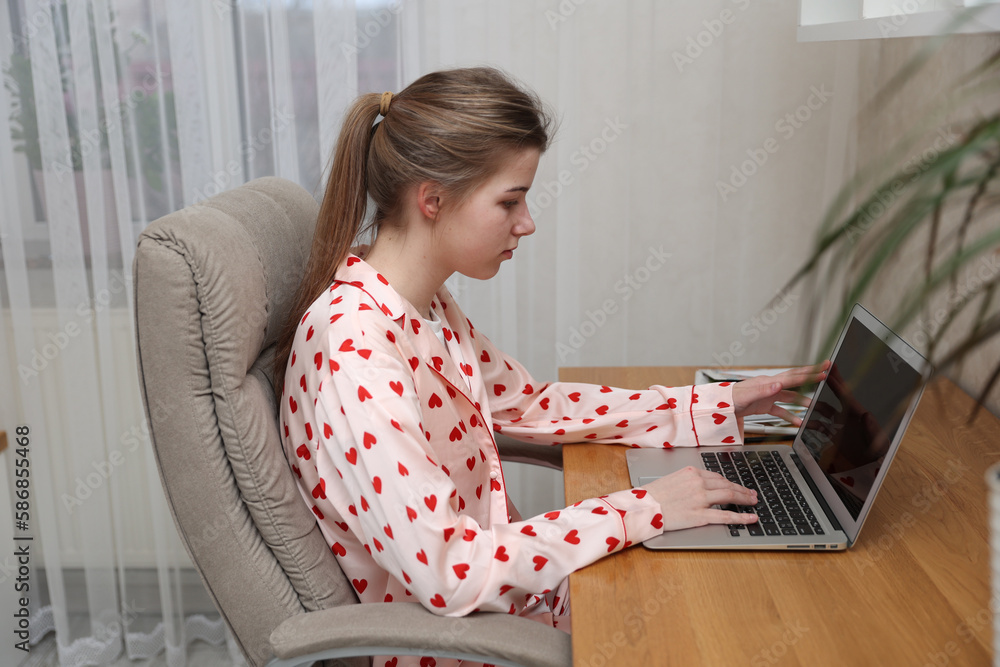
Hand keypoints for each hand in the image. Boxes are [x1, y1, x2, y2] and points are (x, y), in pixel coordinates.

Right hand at [641, 466, 757, 531]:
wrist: (643, 506)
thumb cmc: (652, 495)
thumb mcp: (672, 479)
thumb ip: (688, 481)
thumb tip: (699, 486)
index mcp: (691, 472)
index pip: (717, 476)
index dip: (730, 482)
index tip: (736, 486)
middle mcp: (698, 483)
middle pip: (726, 484)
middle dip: (742, 489)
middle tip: (751, 494)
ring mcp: (701, 499)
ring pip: (729, 496)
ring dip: (744, 498)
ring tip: (753, 502)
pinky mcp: (700, 515)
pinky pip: (725, 515)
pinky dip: (741, 517)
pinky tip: (751, 518)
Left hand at [730, 361, 830, 434]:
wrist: (720, 406)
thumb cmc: (731, 398)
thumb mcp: (748, 395)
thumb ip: (764, 390)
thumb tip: (779, 385)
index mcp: (768, 382)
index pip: (792, 377)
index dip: (808, 375)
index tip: (822, 371)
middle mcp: (771, 387)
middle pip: (794, 381)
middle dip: (810, 378)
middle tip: (825, 372)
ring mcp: (768, 396)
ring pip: (790, 398)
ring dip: (803, 401)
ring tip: (816, 405)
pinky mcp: (764, 406)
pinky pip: (780, 411)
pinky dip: (789, 416)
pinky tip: (798, 422)